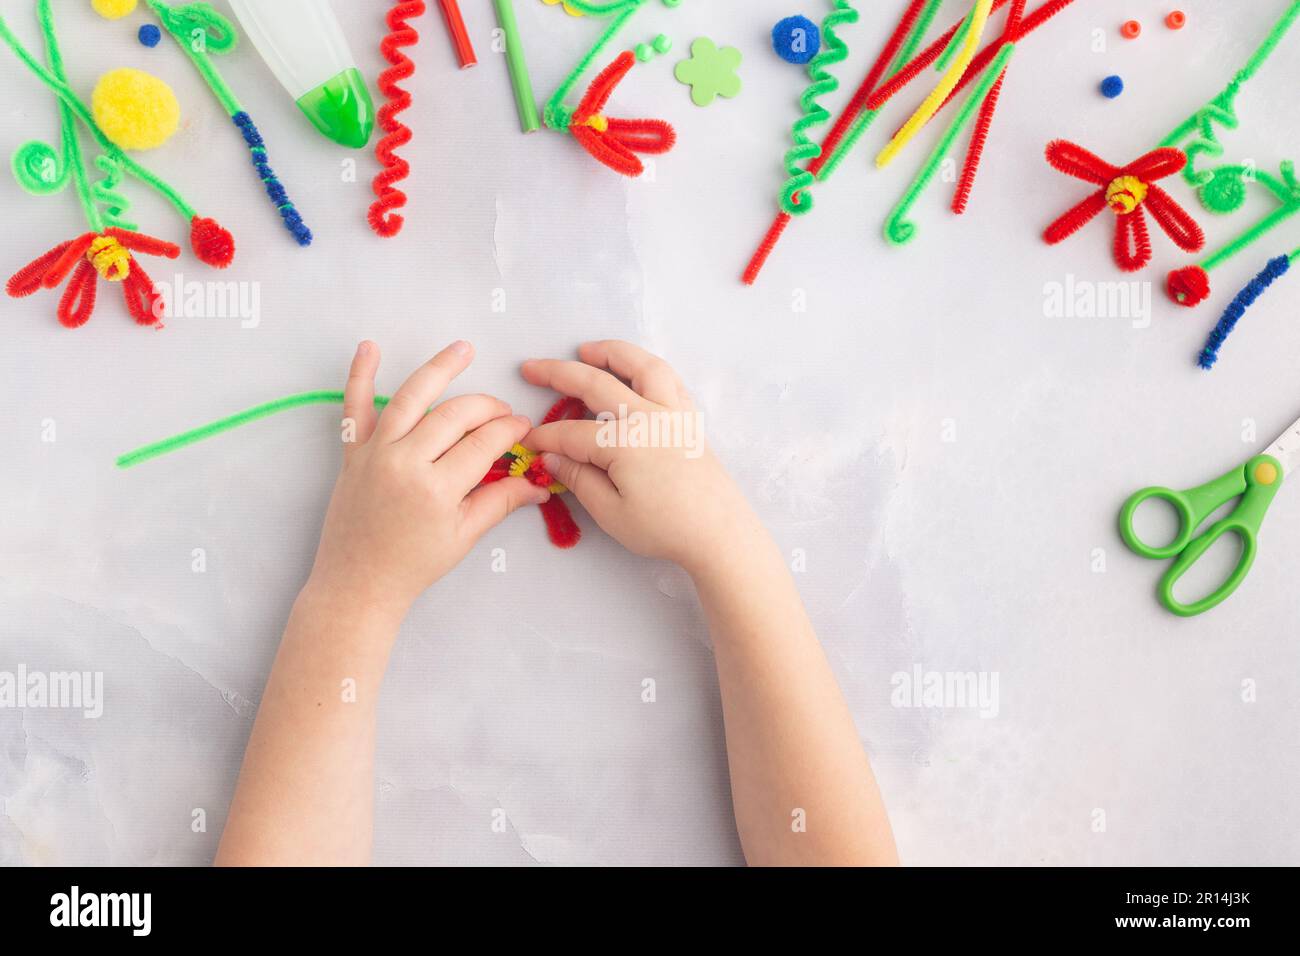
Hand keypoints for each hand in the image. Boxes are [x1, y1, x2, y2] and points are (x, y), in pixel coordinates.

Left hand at [309, 341, 548, 612]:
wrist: (357, 584)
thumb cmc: (412, 566)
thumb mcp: (464, 537)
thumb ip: (500, 502)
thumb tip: (539, 485)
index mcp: (437, 489)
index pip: (485, 443)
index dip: (510, 431)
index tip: (524, 429)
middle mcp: (405, 463)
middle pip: (456, 416)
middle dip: (488, 407)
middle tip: (505, 412)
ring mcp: (376, 453)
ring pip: (412, 397)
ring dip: (439, 368)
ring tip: (463, 348)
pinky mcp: (353, 453)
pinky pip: (355, 407)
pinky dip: (360, 375)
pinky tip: (369, 347)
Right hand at [522, 341, 756, 573]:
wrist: (719, 533)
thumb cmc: (666, 528)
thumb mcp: (611, 513)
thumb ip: (579, 480)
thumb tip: (552, 459)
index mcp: (623, 442)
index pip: (571, 433)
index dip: (545, 437)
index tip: (528, 442)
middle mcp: (648, 417)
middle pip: (596, 384)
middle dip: (558, 374)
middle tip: (531, 367)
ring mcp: (673, 414)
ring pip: (641, 366)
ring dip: (611, 352)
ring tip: (587, 349)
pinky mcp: (690, 420)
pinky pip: (669, 380)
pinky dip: (647, 368)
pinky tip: (634, 371)